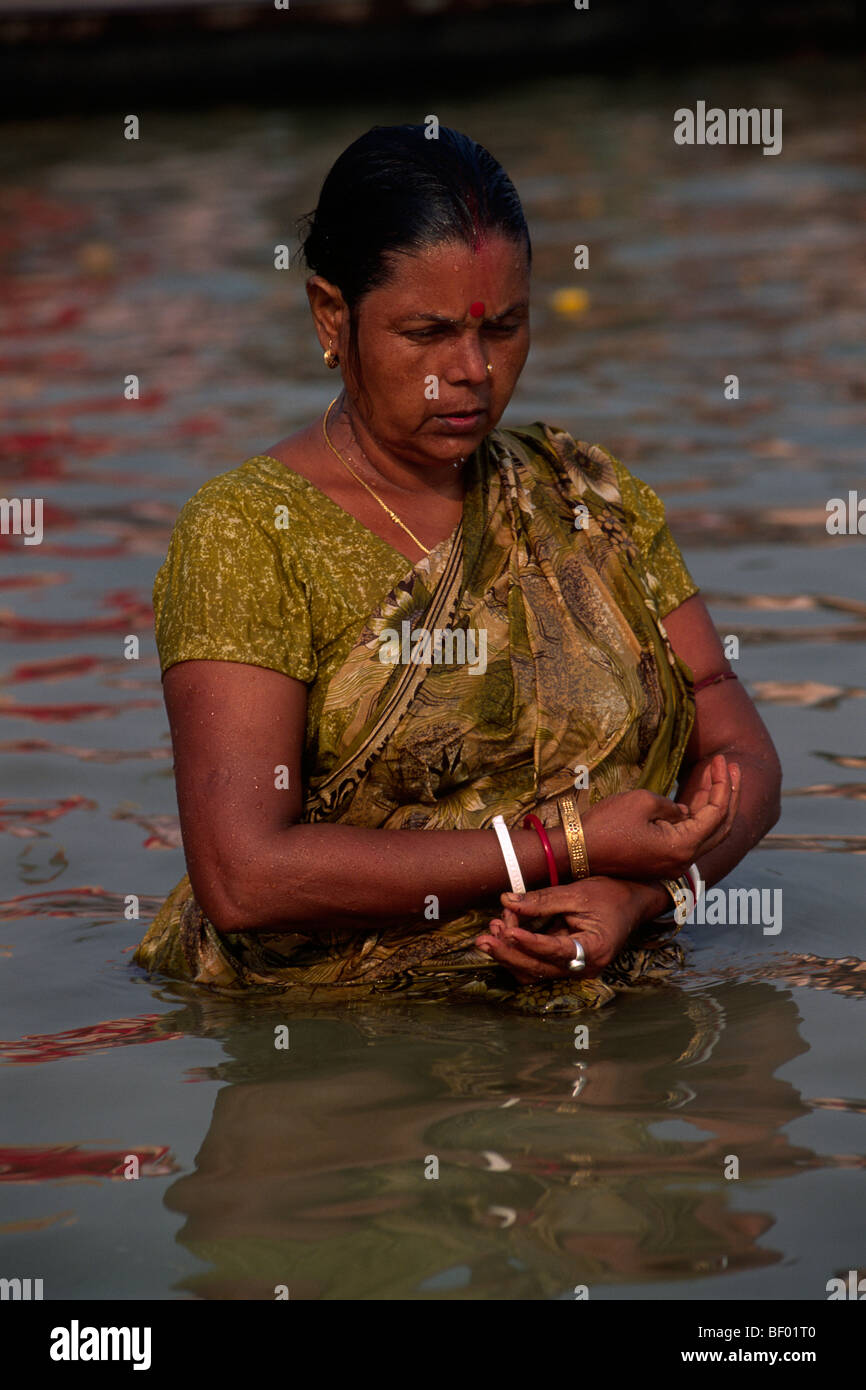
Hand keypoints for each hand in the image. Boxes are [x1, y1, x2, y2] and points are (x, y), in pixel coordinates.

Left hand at [475, 877, 644, 984]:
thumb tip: (507, 900)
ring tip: (491, 931)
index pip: (556, 951)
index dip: (530, 943)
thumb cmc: (612, 895)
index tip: (508, 931)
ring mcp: (574, 969)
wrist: (633, 902)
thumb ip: (543, 900)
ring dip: (509, 954)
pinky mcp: (565, 964)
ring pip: (533, 971)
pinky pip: (536, 964)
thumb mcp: (578, 893)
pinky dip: (518, 951)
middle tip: (484, 937)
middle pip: (539, 968)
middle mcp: (585, 967)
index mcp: (594, 949)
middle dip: (509, 952)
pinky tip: (504, 932)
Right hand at [581, 753, 740, 880]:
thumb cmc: (606, 824)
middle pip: (720, 826)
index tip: (721, 760)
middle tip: (731, 767)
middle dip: (728, 794)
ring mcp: (673, 862)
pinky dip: (695, 816)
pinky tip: (695, 795)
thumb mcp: (643, 802)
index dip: (722, 784)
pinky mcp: (661, 859)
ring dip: (712, 804)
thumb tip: (683, 811)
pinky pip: (687, 837)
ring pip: (705, 832)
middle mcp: (683, 860)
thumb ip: (672, 805)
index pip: (716, 813)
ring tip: (717, 774)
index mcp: (683, 847)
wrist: (577, 850)